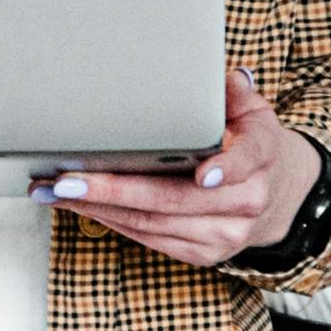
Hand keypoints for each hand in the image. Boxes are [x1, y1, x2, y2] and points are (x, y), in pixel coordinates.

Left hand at [44, 66, 313, 267]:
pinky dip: (111, 221)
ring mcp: (224, 234)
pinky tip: (81, 207)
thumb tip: (233, 76)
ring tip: (55, 192)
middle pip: (176, 199)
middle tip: (68, 180)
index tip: (203, 173)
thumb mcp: (252, 110)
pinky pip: (150, 238)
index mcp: (262, 158)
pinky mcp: (203, 254)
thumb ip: (237, 93)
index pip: (245, 162)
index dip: (224, 169)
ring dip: (99, 209)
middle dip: (116, 191)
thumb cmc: (250, 144)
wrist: (275, 194)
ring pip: (154, 223)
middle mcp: (246, 202)